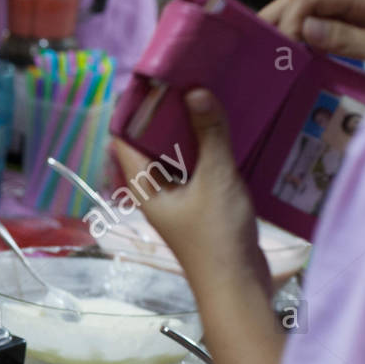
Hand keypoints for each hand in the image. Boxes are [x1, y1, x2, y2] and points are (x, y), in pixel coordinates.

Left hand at [112, 89, 267, 286]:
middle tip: (187, 77)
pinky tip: (227, 129)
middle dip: (167, 115)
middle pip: (153, 145)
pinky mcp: (202, 206)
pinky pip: (199, 169)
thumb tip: (194, 90)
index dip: (135, 109)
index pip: (126, 140)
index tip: (153, 78)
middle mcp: (156, 192)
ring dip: (191, 131)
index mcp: (145, 187)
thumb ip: (209, 134)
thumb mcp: (215, 178)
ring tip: (208, 93)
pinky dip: (208, 149)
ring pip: (178, 157)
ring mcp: (179, 200)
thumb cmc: (217, 236)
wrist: (238, 286)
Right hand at [259, 0, 364, 65]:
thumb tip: (305, 30)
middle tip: (249, 48)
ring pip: (305, 12)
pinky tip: (284, 56)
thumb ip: (350, 40)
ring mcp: (355, 7)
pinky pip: (318, 26)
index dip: (287, 21)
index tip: (278, 52)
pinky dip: (298, 40)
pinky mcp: (354, 22)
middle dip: (274, 20)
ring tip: (259, 54)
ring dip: (282, 30)